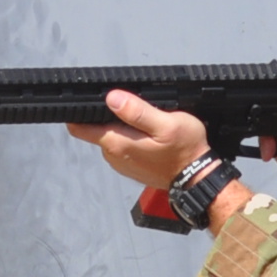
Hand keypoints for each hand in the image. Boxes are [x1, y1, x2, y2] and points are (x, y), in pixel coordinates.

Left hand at [65, 89, 210, 188]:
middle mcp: (113, 155)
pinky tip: (149, 137)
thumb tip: (112, 98)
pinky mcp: (130, 167)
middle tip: (134, 108)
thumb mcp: (166, 123)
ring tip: (145, 123)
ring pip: (110, 136)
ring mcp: (121, 163)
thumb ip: (137, 111)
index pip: (79, 127)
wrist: (198, 178)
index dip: (79, 111)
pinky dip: (131, 139)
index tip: (88, 100)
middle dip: (108, 116)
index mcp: (117, 143)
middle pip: (96, 128)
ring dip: (122, 127)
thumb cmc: (186, 150)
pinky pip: (122, 147)